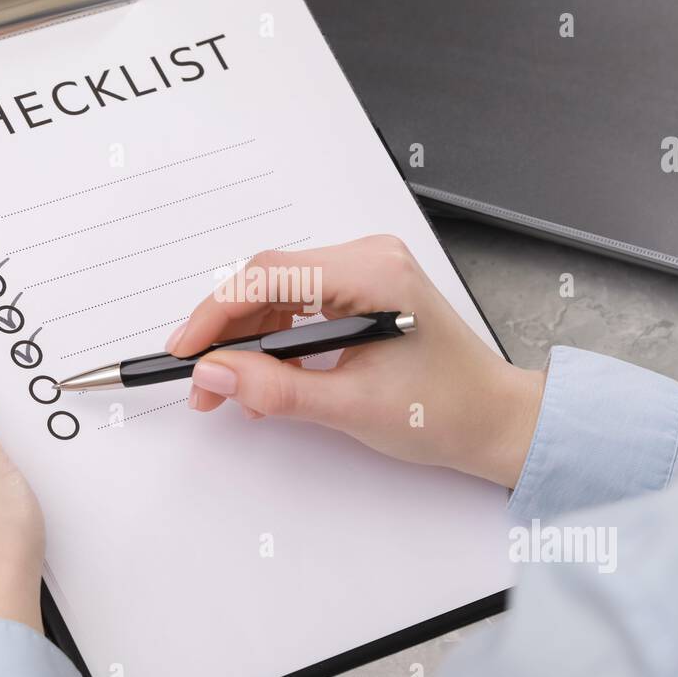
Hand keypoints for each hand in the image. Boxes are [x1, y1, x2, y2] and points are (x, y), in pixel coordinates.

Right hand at [170, 235, 544, 487]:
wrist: (491, 419)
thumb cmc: (443, 410)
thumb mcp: (350, 407)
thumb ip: (275, 389)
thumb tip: (213, 374)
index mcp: (372, 274)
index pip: (269, 276)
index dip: (215, 312)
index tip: (185, 351)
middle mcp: (369, 258)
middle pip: (269, 282)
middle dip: (227, 332)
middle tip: (200, 382)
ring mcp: (367, 270)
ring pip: (279, 294)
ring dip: (248, 339)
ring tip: (230, 390)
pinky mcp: (363, 289)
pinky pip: (300, 303)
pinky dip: (275, 339)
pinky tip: (264, 377)